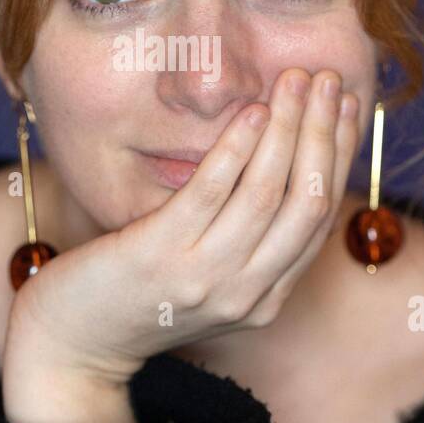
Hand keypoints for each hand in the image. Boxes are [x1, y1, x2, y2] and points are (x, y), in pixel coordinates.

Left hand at [1, 67, 358, 407]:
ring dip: (289, 129)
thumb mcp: (209, 277)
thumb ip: (248, 240)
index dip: (340, 156)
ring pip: (266, 193)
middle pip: (306, 202)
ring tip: (296, 81)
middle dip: (325, 134)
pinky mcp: (160, 256)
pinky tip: (251, 110)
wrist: (73, 343)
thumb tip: (284, 163)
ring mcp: (204, 278)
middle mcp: (246, 293)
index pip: (320, 216)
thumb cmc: (138, 295)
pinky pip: (211, 193)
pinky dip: (237, 148)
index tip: (350, 107)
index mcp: (267, 298)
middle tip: (331, 79)